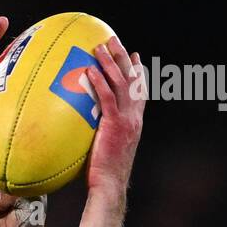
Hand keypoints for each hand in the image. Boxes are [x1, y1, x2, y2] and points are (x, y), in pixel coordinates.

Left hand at [85, 37, 146, 196]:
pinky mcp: (114, 125)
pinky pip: (107, 98)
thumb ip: (103, 134)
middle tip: (113, 40)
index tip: (135, 57)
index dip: (138, 73)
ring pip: (121, 84)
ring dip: (110, 62)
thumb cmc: (105, 175)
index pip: (139, 93)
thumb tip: (86, 127)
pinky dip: (100, 82)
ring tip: (100, 46)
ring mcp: (126, 120)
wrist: (110, 186)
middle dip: (123, 57)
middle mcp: (134, 118)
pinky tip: (91, 70)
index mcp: (135, 123)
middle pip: (131, 80)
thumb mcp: (108, 149)